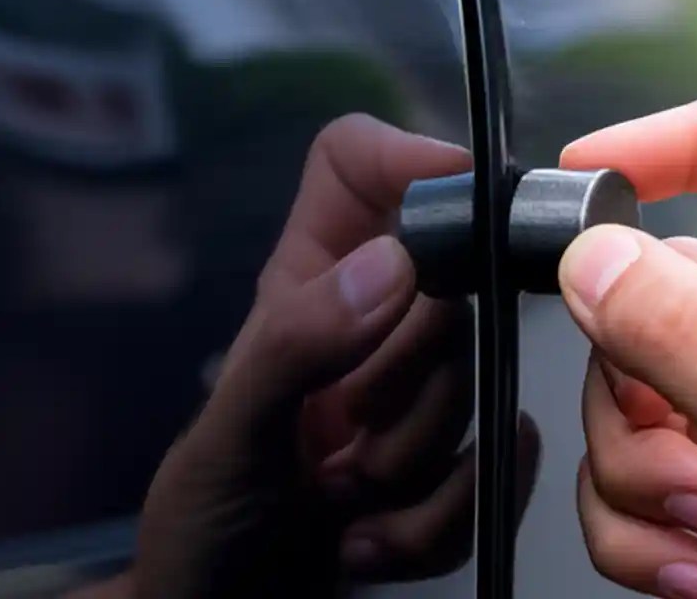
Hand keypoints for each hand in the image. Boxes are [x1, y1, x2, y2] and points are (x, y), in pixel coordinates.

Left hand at [131, 115, 534, 597]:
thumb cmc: (203, 521)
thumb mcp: (228, 433)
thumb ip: (296, 345)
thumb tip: (397, 264)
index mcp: (309, 286)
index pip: (355, 165)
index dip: (409, 156)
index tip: (464, 193)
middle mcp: (374, 327)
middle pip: (449, 293)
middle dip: (406, 384)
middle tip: (344, 431)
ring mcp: (421, 399)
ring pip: (478, 395)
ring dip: (410, 465)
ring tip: (343, 495)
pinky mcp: (455, 468)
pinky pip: (493, 479)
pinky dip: (432, 527)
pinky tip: (369, 539)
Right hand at [558, 71, 696, 598]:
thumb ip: (696, 343)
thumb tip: (597, 262)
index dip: (688, 134)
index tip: (599, 169)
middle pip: (677, 273)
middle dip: (649, 370)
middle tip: (675, 425)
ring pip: (636, 374)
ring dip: (641, 461)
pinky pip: (630, 460)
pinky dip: (637, 520)